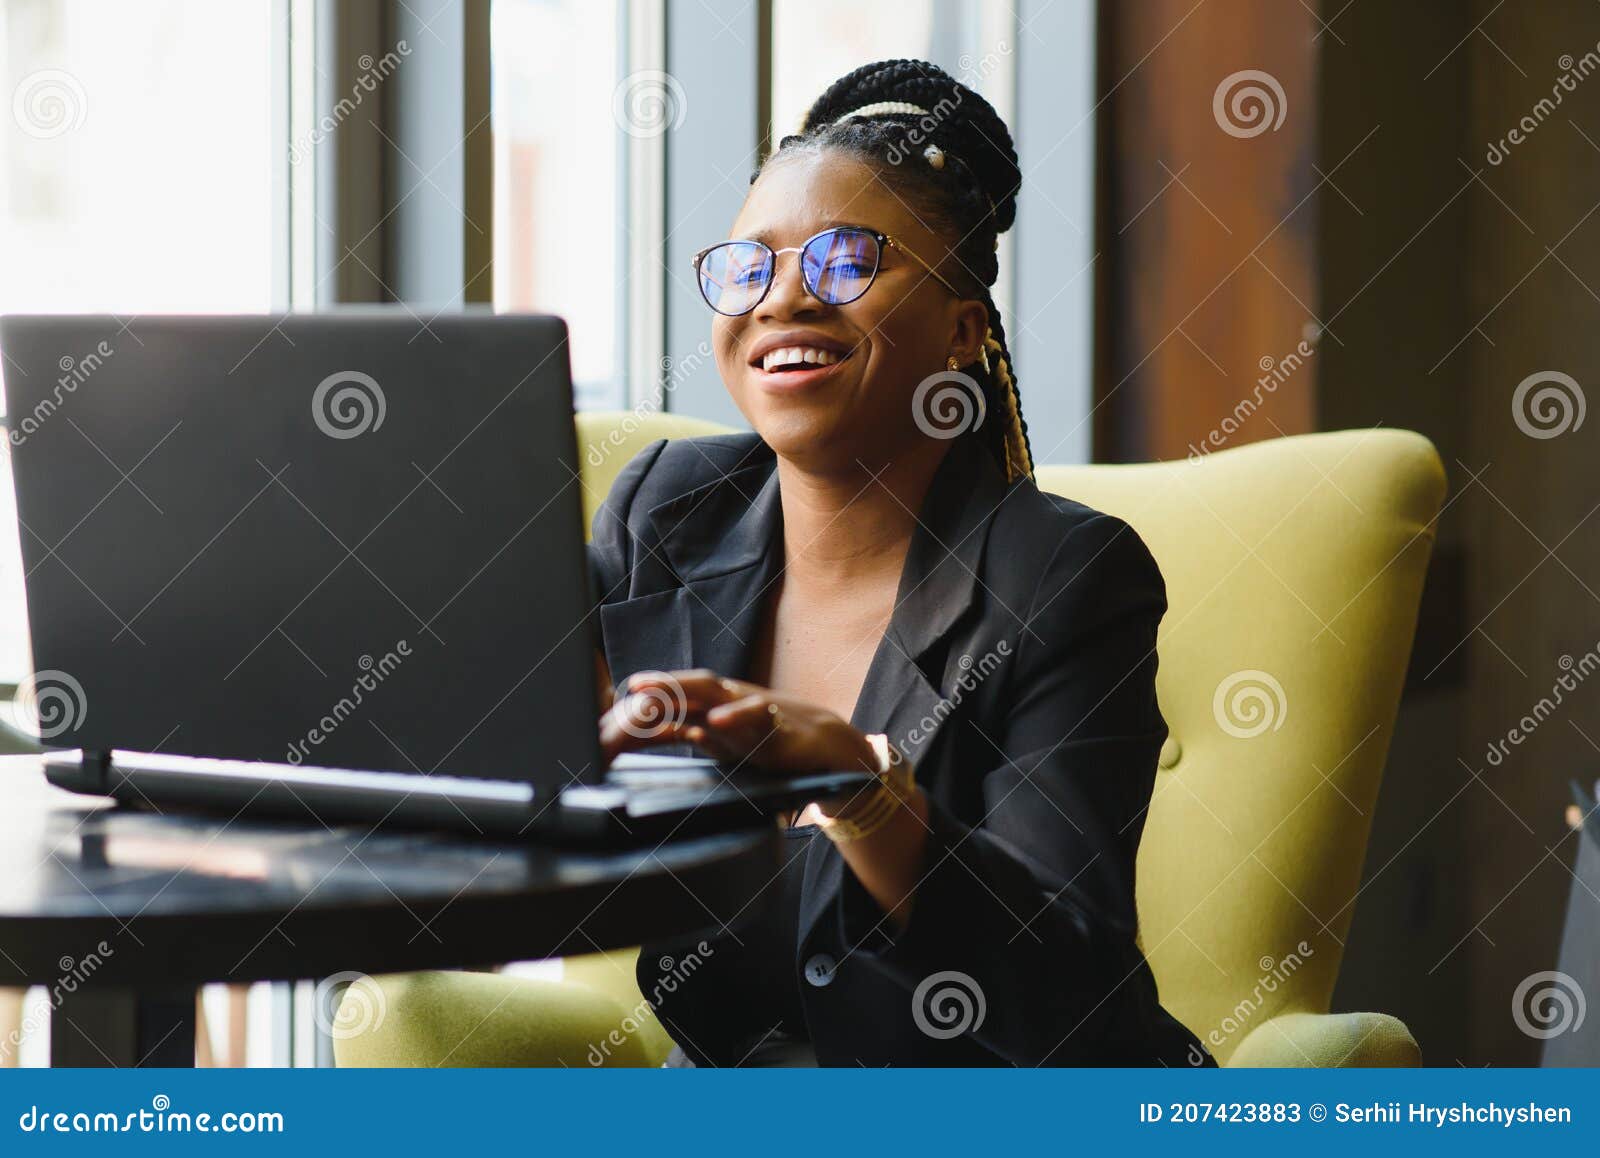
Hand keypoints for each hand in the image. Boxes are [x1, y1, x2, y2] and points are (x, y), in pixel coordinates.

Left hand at [599, 668, 877, 775]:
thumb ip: (708, 738)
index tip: (624, 694)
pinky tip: (714, 722)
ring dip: (685, 690)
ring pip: (716, 691)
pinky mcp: (775, 722)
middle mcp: (732, 701)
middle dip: (663, 684)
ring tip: (659, 694)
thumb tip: (683, 732)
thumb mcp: (735, 744)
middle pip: (693, 686)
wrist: (824, 747)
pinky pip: (753, 714)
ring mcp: (752, 707)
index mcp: (720, 708)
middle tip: (634, 685)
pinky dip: (733, 717)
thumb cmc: (776, 742)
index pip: (683, 696)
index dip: (655, 694)